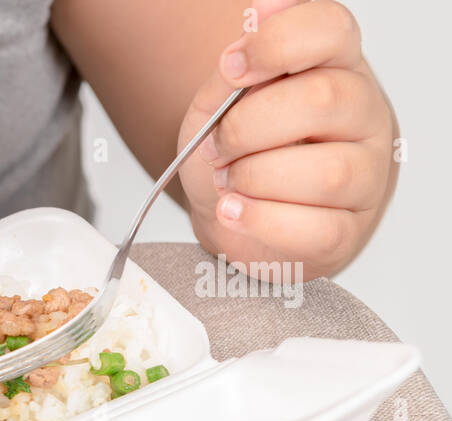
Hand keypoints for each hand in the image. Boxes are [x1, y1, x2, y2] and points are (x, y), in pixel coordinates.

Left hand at [178, 0, 395, 278]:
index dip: (277, 42)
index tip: (231, 66)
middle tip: (217, 147)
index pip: (330, 29)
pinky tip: (234, 211)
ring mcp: (366, 175)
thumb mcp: (219, 106)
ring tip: (227, 182)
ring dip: (254, 178)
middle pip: (324, 100)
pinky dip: (260, 220)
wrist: (233, 217)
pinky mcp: (347, 231)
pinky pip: (316, 229)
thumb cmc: (236, 154)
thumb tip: (251, 26)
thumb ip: (233, 73)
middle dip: (248, 127)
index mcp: (335, 68)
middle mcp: (363, 116)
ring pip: (326, 173)